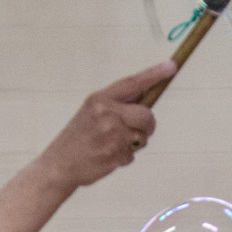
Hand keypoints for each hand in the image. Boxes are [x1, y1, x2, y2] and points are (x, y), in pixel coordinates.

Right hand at [36, 61, 176, 188]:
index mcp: (100, 99)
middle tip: (136, 130)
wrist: (60, 165)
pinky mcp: (116, 155)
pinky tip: (107, 156)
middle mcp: (107, 115)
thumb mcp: (91, 111)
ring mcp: (112, 136)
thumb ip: (116, 104)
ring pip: (143, 137)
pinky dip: (125, 157)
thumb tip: (146, 96)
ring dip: (135, 143)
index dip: (154, 74)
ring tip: (112, 144)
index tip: (171, 66)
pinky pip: (134, 154)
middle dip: (147, 125)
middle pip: (147, 115)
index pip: (133, 83)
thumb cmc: (79, 137)